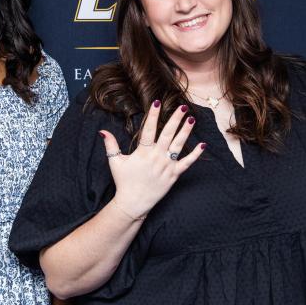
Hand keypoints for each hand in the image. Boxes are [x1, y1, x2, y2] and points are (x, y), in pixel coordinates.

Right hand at [101, 100, 205, 218]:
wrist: (134, 202)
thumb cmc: (124, 182)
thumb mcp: (115, 162)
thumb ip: (111, 145)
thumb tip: (103, 131)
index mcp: (143, 152)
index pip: (148, 129)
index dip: (153, 115)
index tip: (157, 102)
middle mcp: (156, 157)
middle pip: (168, 134)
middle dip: (175, 119)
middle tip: (182, 107)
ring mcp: (167, 166)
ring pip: (179, 145)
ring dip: (186, 131)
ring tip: (192, 119)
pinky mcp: (174, 175)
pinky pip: (187, 163)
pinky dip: (195, 154)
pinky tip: (202, 144)